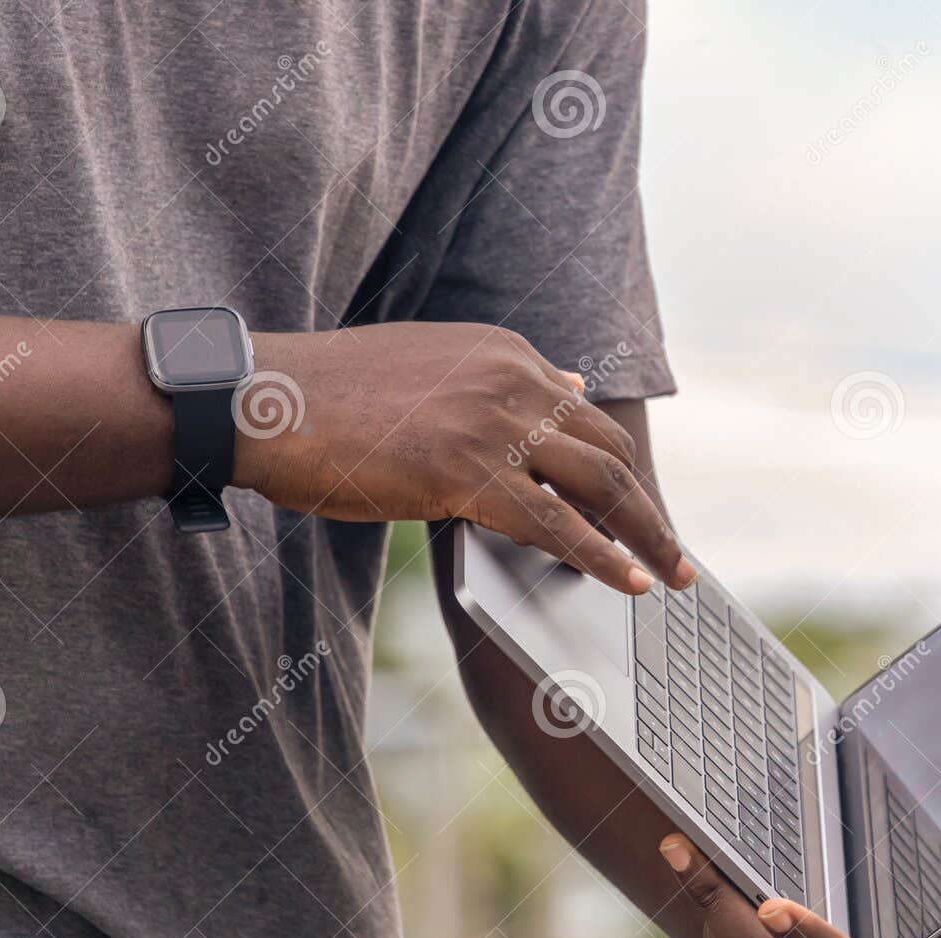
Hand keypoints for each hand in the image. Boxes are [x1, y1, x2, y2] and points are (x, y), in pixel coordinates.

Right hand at [236, 323, 692, 594]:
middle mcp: (514, 380)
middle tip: (675, 550)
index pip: (586, 416)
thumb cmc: (333, 396)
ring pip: (601, 486)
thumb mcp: (432, 365)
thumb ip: (501, 380)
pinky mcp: (469, 474)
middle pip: (610, 449)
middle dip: (650, 507)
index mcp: (505, 353)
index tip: (637, 507)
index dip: (618, 469)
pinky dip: (605, 559)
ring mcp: (495, 426)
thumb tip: (570, 387)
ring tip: (673, 575)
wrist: (264, 400)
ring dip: (648, 536)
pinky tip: (631, 582)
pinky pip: (559, 526)